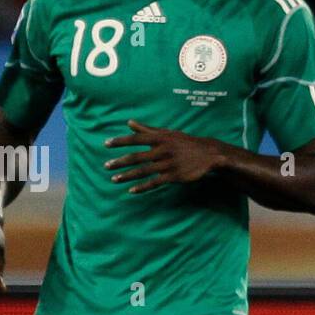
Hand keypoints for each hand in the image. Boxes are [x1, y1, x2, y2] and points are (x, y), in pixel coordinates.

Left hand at [104, 120, 226, 193]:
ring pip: (144, 171)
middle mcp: (162, 150)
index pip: (135, 139)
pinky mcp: (174, 176)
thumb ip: (147, 129)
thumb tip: (129, 123)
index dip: (120, 141)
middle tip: (107, 166)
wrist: (208, 153)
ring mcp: (168, 163)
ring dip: (127, 176)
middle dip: (120, 162)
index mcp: (160, 138)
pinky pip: (155, 182)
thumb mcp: (167, 133)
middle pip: (137, 156)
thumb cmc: (184, 142)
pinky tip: (132, 190)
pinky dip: (143, 187)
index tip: (106, 144)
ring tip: (114, 179)